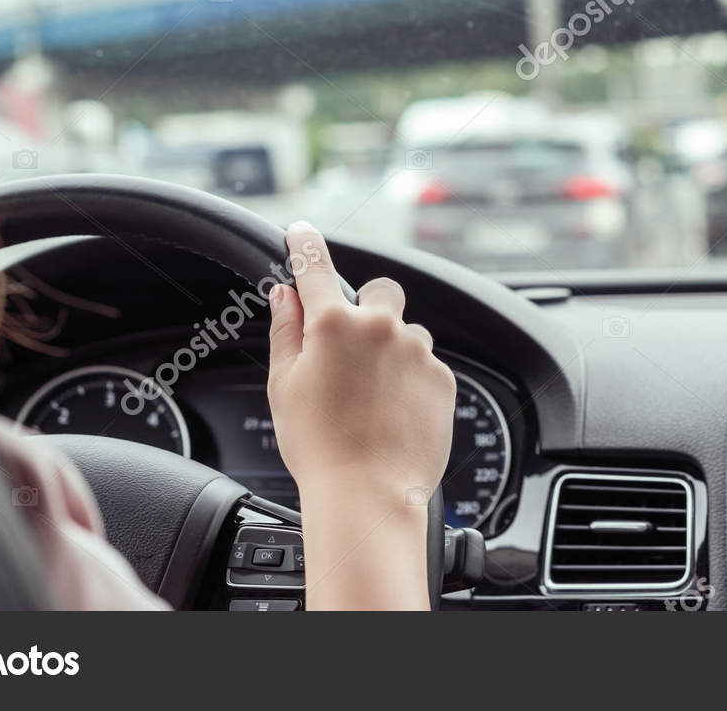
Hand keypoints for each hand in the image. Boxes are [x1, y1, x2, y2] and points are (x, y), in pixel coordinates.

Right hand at [266, 221, 454, 608]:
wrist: (368, 495)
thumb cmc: (319, 447)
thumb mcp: (284, 385)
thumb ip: (286, 331)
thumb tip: (286, 295)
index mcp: (333, 324)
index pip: (316, 267)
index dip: (306, 245)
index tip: (302, 232)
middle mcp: (380, 327)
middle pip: (380, 293)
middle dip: (367, 310)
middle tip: (352, 349)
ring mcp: (417, 351)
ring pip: (407, 332)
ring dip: (393, 351)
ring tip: (372, 399)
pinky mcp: (443, 377)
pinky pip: (426, 365)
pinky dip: (411, 380)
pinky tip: (393, 413)